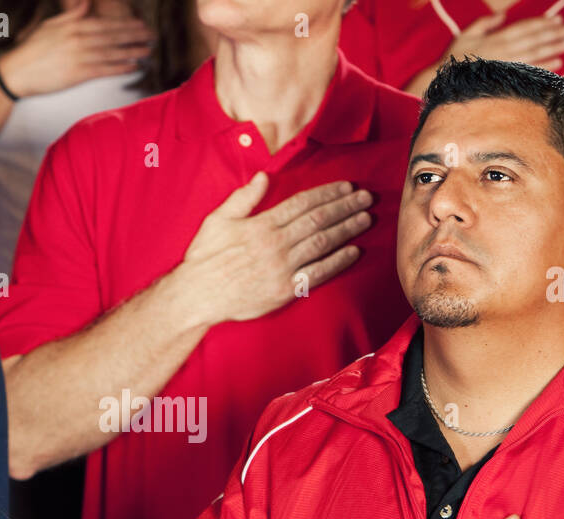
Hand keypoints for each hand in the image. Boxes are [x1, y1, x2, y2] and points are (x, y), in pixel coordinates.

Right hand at [0, 1, 154, 97]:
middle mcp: (79, 39)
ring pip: (112, 53)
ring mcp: (79, 57)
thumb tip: (86, 4)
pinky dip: (120, 68)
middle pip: (113, 37)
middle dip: (135, 36)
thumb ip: (72, 15)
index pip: (106, 24)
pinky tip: (133, 67)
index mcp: (74, 26)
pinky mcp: (77, 74)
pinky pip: (104, 70)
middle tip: (152, 37)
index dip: (126, 25)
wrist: (17, 72)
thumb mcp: (51, 26)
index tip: (141, 25)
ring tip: (148, 52)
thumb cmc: (32, 49)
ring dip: (132, 52)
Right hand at [176, 174, 373, 327]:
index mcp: (261, 224)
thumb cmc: (204, 258)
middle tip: (366, 197)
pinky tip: (353, 251)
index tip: (347, 186)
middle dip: (345, 207)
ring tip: (366, 218)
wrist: (196, 296)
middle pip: (318, 220)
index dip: (328, 193)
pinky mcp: (285, 290)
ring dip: (347, 229)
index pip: (302, 203)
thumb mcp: (217, 220)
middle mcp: (275, 244)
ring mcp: (282, 268)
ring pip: (323, 243)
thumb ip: (243, 198)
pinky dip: (338, 262)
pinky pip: (318, 273)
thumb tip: (263, 177)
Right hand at [447, 13, 563, 72]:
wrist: (445, 84)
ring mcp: (506, 66)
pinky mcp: (506, 79)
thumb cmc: (454, 59)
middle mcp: (504, 51)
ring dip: (553, 48)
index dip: (542, 23)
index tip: (557, 20)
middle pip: (534, 40)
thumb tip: (502, 16)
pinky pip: (529, 72)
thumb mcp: (465, 35)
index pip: (524, 28)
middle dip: (554, 34)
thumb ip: (484, 23)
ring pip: (535, 54)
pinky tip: (557, 63)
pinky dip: (544, 67)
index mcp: (496, 38)